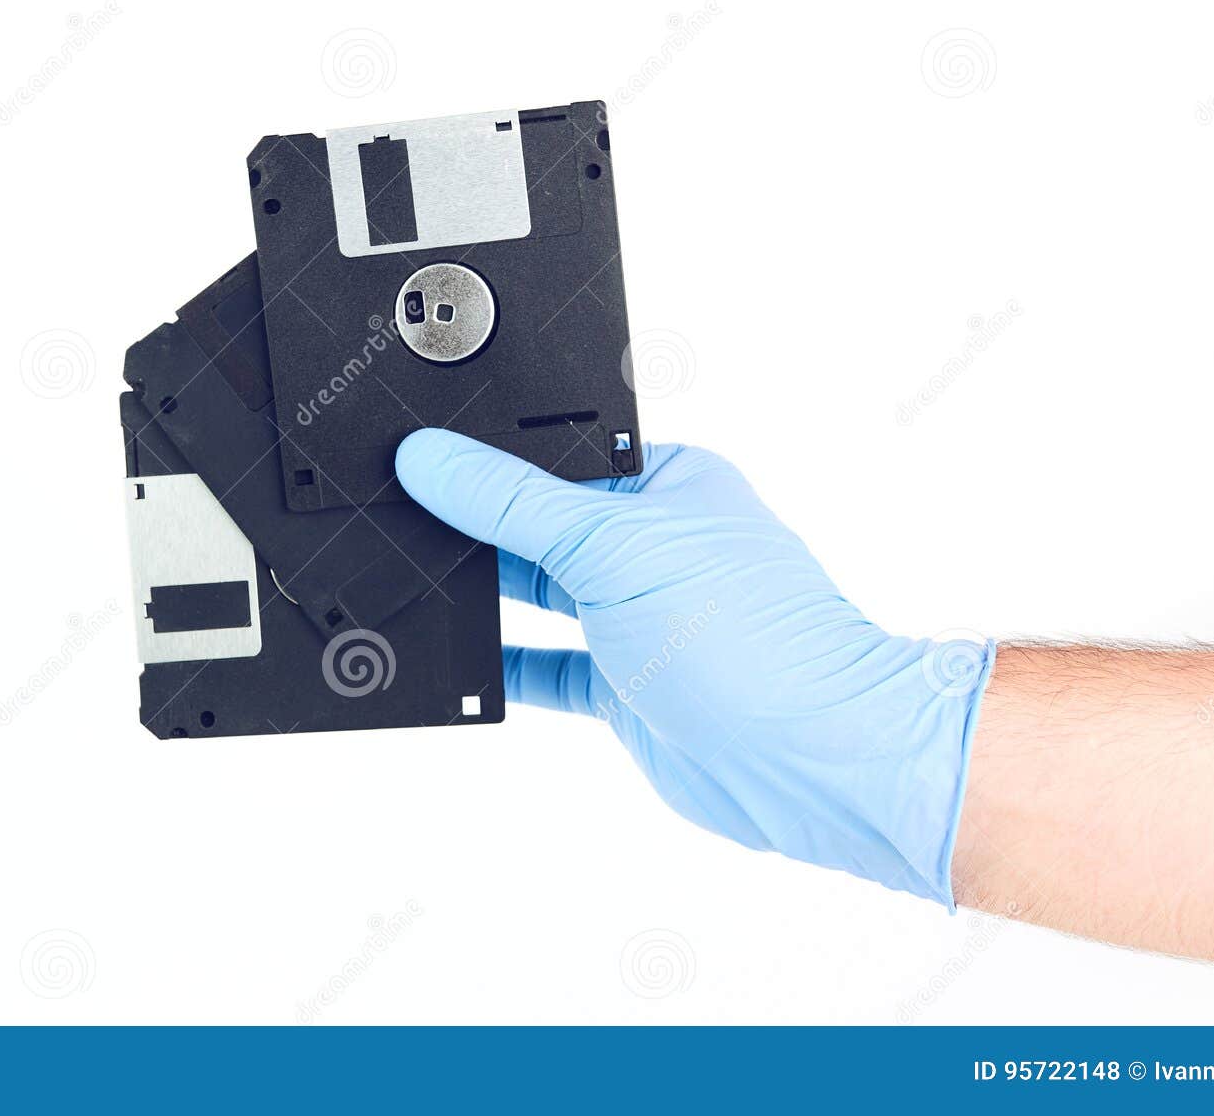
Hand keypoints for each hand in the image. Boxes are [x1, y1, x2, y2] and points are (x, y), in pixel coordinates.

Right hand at [395, 428, 992, 906]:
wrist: (812, 762)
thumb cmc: (752, 637)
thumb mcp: (612, 545)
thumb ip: (510, 504)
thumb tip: (428, 458)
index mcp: (668, 482)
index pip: (560, 451)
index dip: (493, 454)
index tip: (417, 456)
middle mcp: (654, 545)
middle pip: (542, 523)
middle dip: (483, 528)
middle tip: (401, 520)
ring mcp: (639, 619)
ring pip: (541, 594)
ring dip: (493, 595)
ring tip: (420, 579)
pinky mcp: (626, 686)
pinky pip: (547, 667)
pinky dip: (507, 666)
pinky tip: (463, 661)